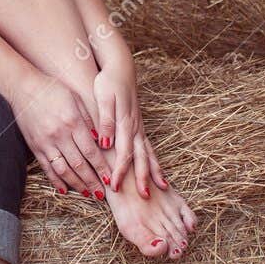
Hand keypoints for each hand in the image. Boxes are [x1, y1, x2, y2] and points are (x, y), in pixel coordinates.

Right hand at [8, 68, 104, 195]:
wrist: (23, 87)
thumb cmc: (52, 89)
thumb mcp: (75, 98)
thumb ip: (88, 118)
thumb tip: (100, 140)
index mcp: (72, 122)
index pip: (91, 151)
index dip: (101, 167)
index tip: (110, 178)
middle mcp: (59, 135)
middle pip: (79, 164)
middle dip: (92, 181)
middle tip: (102, 193)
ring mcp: (46, 143)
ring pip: (64, 170)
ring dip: (77, 184)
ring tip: (88, 193)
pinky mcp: (35, 146)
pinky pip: (47, 168)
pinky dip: (56, 181)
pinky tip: (64, 190)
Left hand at [92, 58, 170, 198]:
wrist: (121, 67)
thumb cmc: (109, 82)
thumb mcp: (103, 98)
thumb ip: (105, 121)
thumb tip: (105, 143)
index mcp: (126, 122)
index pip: (123, 152)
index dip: (119, 170)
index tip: (114, 186)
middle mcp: (136, 127)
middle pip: (140, 156)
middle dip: (142, 177)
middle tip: (145, 196)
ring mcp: (140, 126)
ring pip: (149, 152)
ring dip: (153, 171)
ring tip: (161, 188)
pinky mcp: (139, 125)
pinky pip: (148, 147)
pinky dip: (153, 160)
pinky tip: (157, 170)